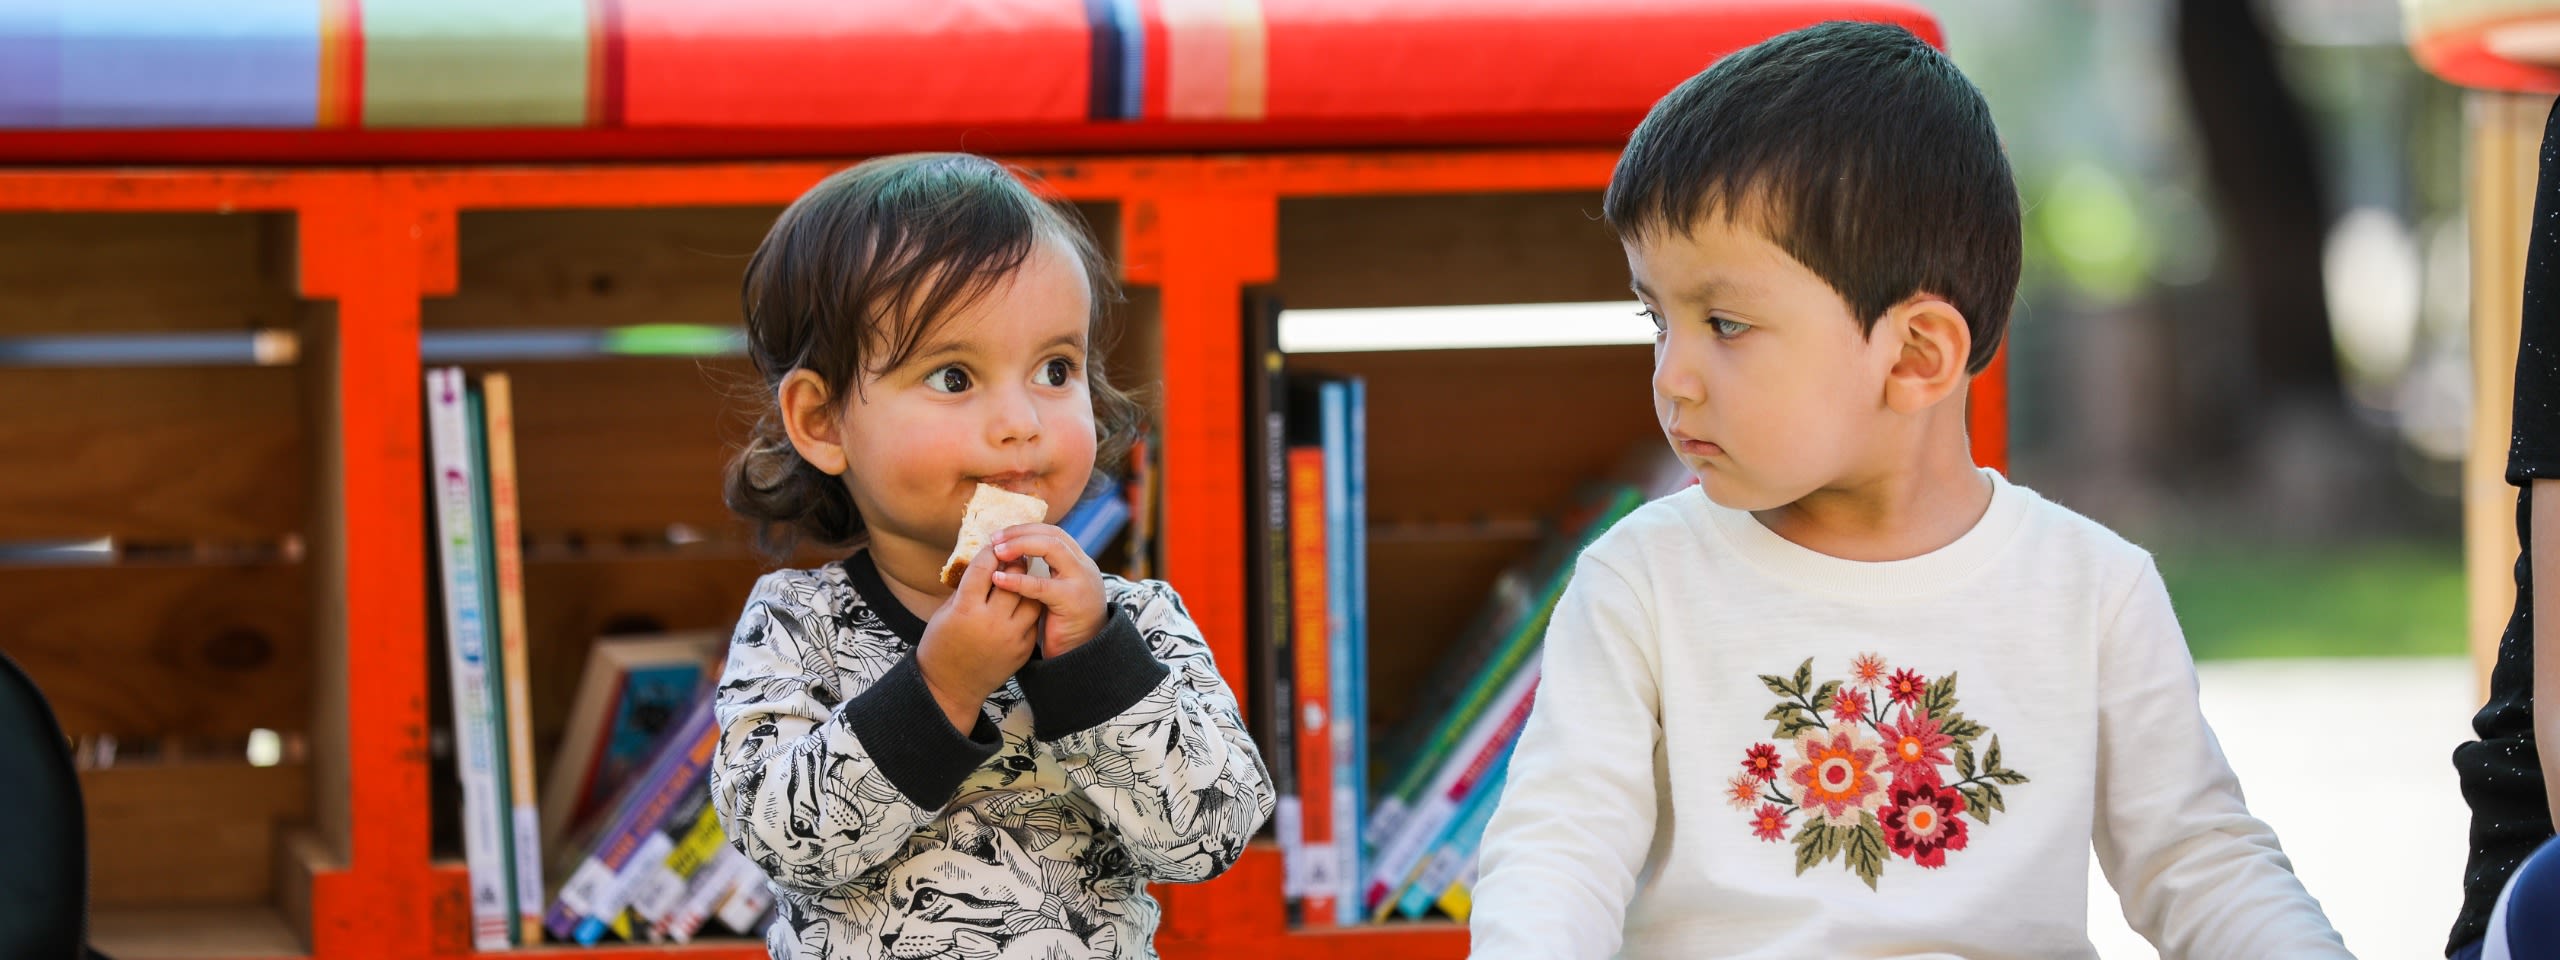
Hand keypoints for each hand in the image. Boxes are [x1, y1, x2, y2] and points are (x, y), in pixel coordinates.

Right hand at [915, 545, 1039, 731]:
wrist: (950, 687)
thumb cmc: (941, 644)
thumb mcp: (946, 611)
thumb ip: (967, 587)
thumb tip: (986, 562)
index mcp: (966, 609)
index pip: (984, 567)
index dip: (990, 551)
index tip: (994, 545)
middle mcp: (991, 621)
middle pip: (1013, 577)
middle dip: (1014, 561)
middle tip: (1014, 553)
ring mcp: (1011, 636)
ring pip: (1030, 596)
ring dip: (1027, 582)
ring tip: (1022, 575)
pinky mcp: (1023, 648)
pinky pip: (1033, 618)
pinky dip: (1029, 605)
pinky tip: (1023, 600)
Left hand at [988, 524, 1107, 658]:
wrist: (1082, 655)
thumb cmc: (1060, 625)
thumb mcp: (1052, 592)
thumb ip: (1040, 573)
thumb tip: (1006, 556)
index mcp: (1078, 562)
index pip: (1052, 532)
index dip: (1025, 529)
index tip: (999, 535)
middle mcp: (1083, 566)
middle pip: (1052, 534)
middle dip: (1021, 533)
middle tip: (995, 539)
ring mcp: (1081, 581)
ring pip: (1052, 548)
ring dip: (1021, 545)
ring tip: (996, 552)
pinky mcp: (1072, 601)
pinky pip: (1041, 585)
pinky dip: (1018, 580)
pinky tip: (998, 579)